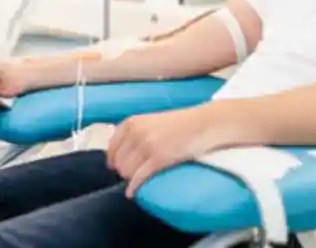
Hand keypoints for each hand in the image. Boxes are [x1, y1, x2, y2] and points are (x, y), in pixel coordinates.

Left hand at [107, 104, 231, 197]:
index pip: (111, 146)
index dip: (112, 160)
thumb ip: (135, 132)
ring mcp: (147, 145)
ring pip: (126, 171)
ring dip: (130, 179)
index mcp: (132, 122)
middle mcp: (136, 132)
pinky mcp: (159, 158)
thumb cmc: (180, 124)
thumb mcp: (151, 121)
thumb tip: (120, 152)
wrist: (203, 123)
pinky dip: (133, 188)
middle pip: (118, 162)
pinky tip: (132, 194)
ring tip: (138, 180)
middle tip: (132, 175)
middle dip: (123, 171)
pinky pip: (139, 178)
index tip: (115, 168)